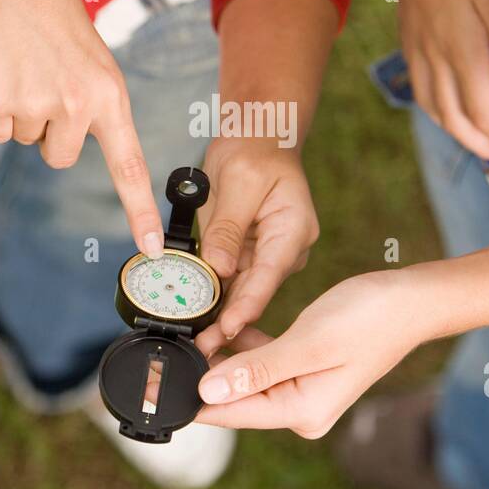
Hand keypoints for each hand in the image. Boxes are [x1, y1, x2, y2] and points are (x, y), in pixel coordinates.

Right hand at [0, 0, 163, 255]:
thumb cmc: (51, 24)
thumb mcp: (92, 63)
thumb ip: (93, 107)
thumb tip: (69, 150)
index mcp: (109, 97)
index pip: (129, 167)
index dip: (140, 211)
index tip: (151, 248)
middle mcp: (76, 107)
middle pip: (59, 157)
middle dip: (48, 130)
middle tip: (43, 82)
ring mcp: (35, 107)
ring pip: (25, 141)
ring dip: (19, 112)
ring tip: (22, 68)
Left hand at [195, 271, 426, 437]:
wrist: (410, 299)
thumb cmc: (369, 318)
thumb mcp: (308, 343)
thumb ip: (257, 368)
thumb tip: (210, 391)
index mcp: (302, 412)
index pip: (232, 414)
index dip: (193, 402)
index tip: (158, 392)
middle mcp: (300, 409)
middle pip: (236, 397)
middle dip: (206, 372)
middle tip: (174, 348)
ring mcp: (303, 389)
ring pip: (247, 376)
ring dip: (224, 355)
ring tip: (197, 330)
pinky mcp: (305, 368)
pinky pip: (264, 361)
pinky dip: (246, 343)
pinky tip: (230, 322)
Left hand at [196, 139, 318, 346]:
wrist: (257, 139)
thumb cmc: (255, 152)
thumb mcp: (238, 183)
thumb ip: (227, 228)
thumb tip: (218, 269)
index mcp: (293, 230)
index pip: (269, 275)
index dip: (246, 306)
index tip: (227, 330)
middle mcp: (286, 250)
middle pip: (256, 292)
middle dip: (230, 322)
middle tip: (204, 349)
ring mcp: (269, 255)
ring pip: (241, 291)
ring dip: (219, 315)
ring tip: (197, 342)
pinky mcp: (251, 256)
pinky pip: (231, 281)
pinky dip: (214, 297)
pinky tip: (196, 319)